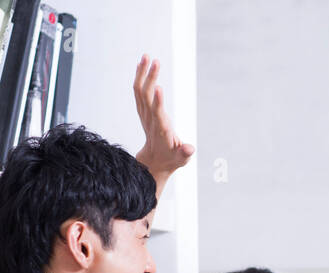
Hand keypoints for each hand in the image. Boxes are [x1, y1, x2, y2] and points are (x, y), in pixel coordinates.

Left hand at [133, 55, 193, 177]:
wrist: (155, 160)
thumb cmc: (172, 158)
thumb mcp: (181, 159)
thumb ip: (185, 153)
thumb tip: (190, 149)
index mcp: (161, 129)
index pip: (157, 114)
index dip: (157, 102)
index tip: (158, 87)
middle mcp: (150, 119)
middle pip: (146, 96)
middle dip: (150, 78)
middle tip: (156, 61)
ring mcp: (144, 113)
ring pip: (140, 90)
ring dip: (142, 73)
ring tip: (147, 56)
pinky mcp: (142, 109)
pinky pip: (138, 90)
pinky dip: (139, 76)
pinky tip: (142, 64)